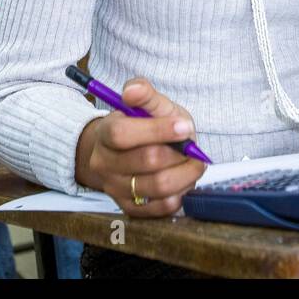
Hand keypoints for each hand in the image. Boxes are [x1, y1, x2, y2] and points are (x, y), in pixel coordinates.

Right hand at [78, 77, 206, 217]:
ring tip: (193, 164)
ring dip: (185, 174)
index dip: (157, 130)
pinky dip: (180, 194)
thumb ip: (144, 93)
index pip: (122, 134)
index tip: (184, 126)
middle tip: (194, 148)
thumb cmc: (143, 125)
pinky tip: (183, 181)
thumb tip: (133, 90)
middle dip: (178, 153)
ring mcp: (115, 188)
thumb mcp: (149, 104)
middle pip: (146, 161)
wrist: (128, 152)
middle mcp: (104, 164)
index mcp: (105, 133)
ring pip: (157, 186)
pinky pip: (160, 208)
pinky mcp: (130, 208)